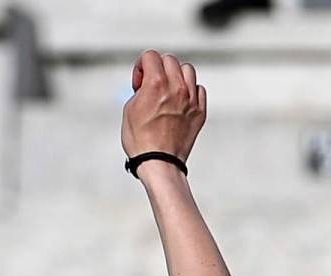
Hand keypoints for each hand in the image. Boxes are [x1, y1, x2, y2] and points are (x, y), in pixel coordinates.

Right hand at [123, 50, 206, 166]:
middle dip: (158, 68)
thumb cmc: (141, 141)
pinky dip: (190, 91)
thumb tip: (148, 82)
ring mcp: (190, 100)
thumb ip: (141, 87)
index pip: (151, 55)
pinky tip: (180, 102)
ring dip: (177, 76)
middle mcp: (176, 88)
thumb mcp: (130, 108)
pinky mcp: (199, 112)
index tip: (139, 83)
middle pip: (170, 60)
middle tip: (152, 86)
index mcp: (156, 83)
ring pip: (187, 70)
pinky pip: (199, 90)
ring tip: (169, 91)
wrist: (160, 164)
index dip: (141, 67)